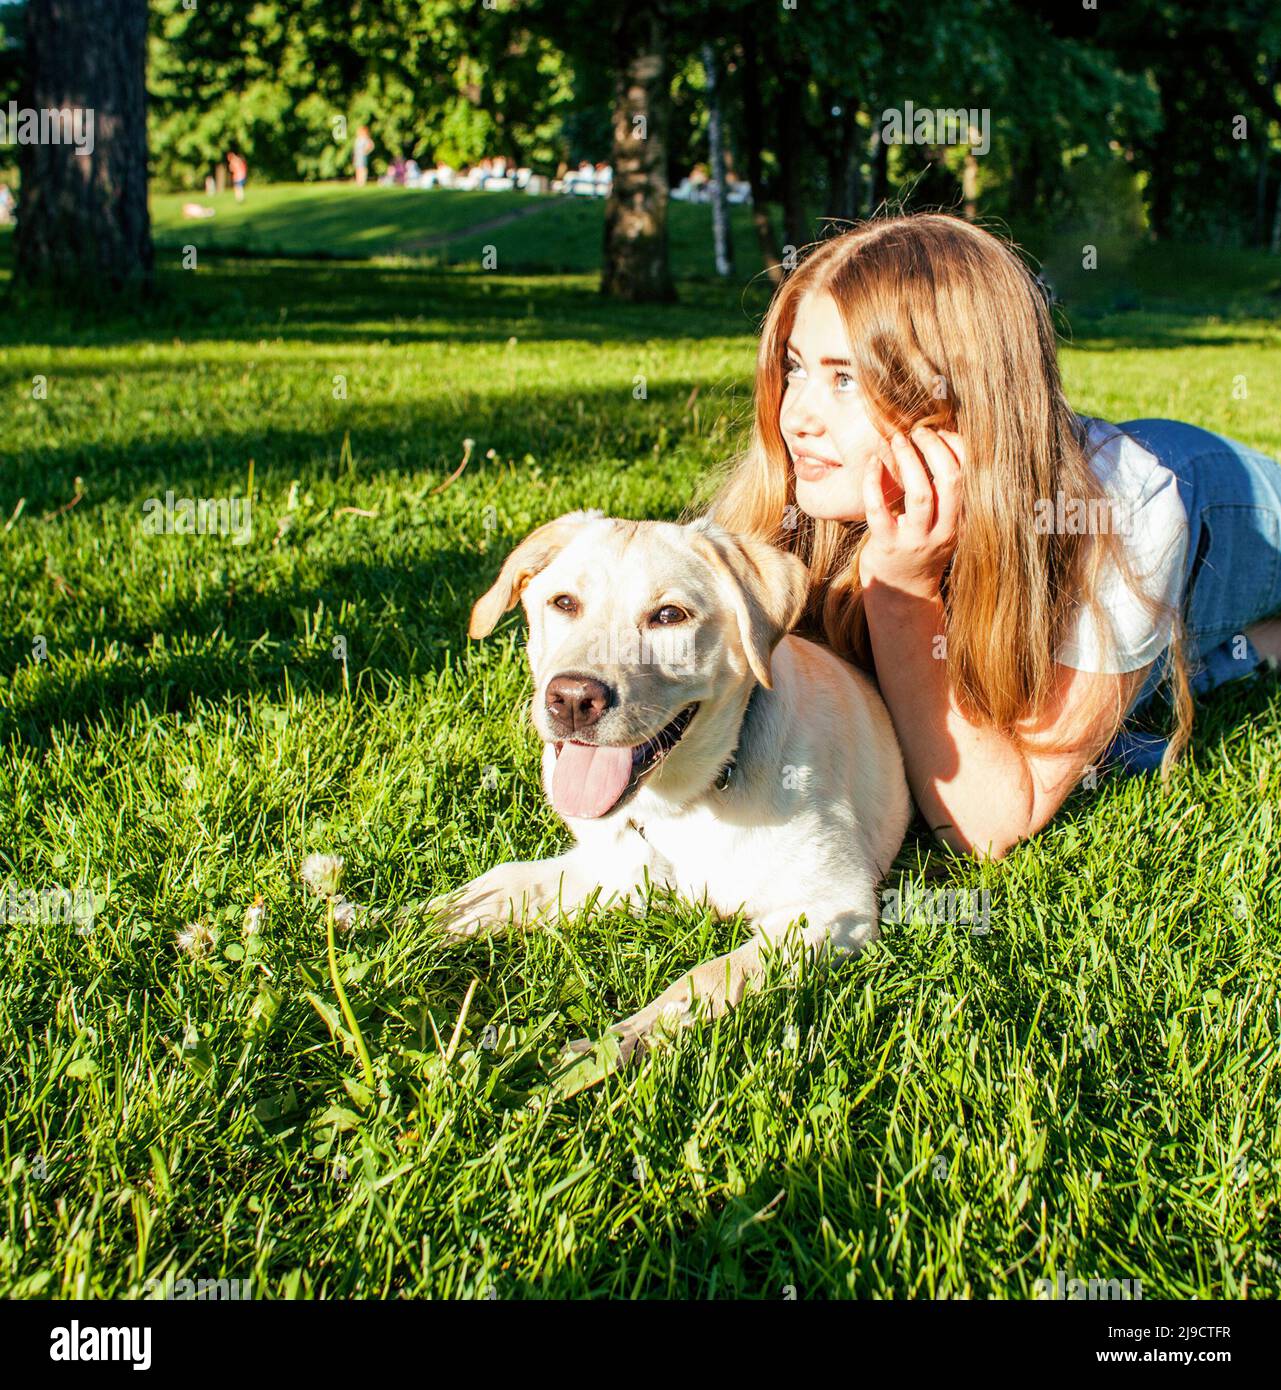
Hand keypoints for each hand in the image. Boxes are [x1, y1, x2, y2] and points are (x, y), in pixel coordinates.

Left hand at [859, 426, 964, 599]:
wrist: (901, 594)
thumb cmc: (918, 549)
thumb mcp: (940, 525)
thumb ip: (942, 496)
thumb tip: (939, 447)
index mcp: (958, 521)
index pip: (967, 477)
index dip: (956, 449)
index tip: (941, 432)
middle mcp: (942, 531)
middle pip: (950, 482)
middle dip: (935, 450)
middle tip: (919, 432)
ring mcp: (915, 540)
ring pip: (919, 494)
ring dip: (908, 461)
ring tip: (897, 440)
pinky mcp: (887, 545)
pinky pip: (879, 509)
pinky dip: (874, 481)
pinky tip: (872, 463)